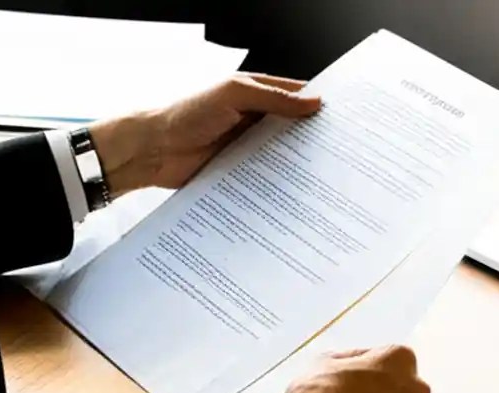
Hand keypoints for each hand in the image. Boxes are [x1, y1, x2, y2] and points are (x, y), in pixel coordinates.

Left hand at [88, 73, 321, 196]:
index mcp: (253, 94)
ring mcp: (247, 147)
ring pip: (282, 155)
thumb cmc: (187, 114)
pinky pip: (266, 178)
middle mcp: (253, 120)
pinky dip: (280, 184)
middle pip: (292, 128)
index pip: (295, 95)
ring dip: (299, 164)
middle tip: (342, 152)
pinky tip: (298, 192)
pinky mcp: (240, 172)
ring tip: (327, 176)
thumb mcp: (234, 95)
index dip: (317, 104)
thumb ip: (274, 98)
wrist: (154, 151)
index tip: (344, 118)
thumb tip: (313, 101)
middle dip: (313, 139)